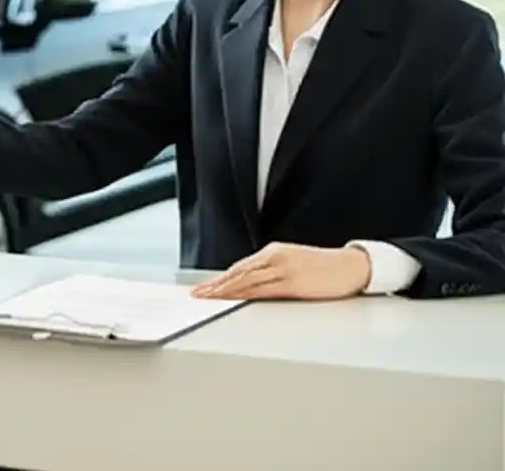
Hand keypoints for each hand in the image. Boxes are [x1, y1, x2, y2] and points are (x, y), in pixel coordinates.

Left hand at [190, 242, 371, 300]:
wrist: (352, 266)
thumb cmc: (324, 268)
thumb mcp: (293, 264)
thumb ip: (272, 272)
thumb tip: (251, 285)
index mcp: (273, 251)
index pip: (240, 267)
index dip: (219, 278)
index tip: (203, 287)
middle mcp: (275, 257)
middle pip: (238, 272)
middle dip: (215, 284)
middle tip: (197, 294)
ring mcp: (283, 268)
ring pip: (247, 280)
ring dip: (224, 290)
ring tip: (208, 298)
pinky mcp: (293, 282)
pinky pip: (264, 289)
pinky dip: (245, 294)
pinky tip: (233, 299)